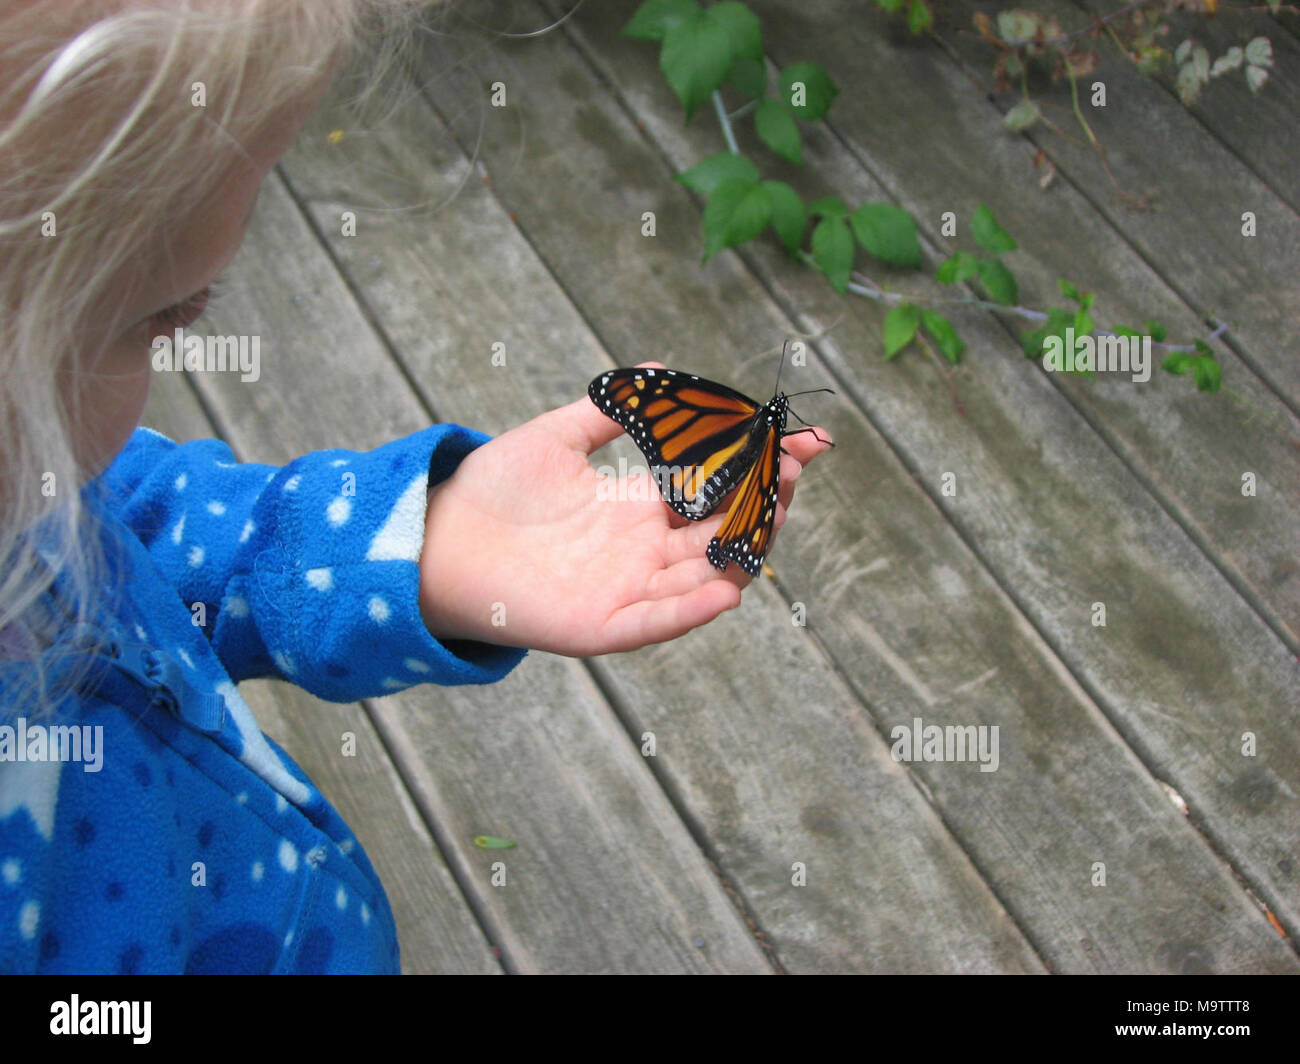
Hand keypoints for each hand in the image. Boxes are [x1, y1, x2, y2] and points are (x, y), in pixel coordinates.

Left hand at [418, 364, 831, 656]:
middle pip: (722, 530)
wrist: (437, 539)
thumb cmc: (492, 491)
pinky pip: (656, 621)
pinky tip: (726, 590)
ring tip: (775, 512)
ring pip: (702, 575)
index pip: (715, 488)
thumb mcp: (555, 438)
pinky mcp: (600, 625)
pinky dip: (690, 611)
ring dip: (743, 549)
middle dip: (764, 500)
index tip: (800, 440)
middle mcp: (642, 551)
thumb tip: (659, 368)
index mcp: (638, 508)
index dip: (757, 467)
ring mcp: (626, 589)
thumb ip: (608, 409)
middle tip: (794, 467)